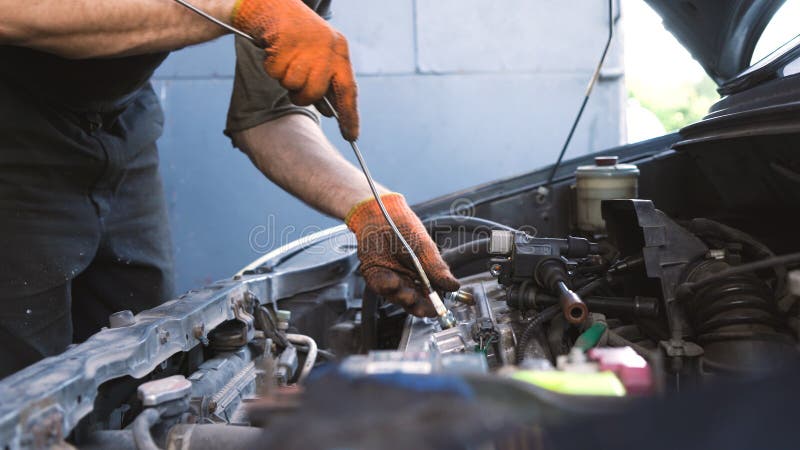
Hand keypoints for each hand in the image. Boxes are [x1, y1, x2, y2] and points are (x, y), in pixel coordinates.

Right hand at [232, 0, 358, 139]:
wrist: (270, 5)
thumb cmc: (296, 36)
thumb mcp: (316, 58)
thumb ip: (325, 83)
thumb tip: (333, 113)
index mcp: (340, 50)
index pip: (349, 89)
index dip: (349, 115)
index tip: (351, 136)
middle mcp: (327, 47)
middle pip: (316, 91)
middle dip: (302, 96)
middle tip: (294, 87)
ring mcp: (306, 44)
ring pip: (294, 84)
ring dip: (285, 79)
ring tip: (285, 60)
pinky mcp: (284, 41)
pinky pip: (276, 72)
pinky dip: (272, 67)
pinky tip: (275, 50)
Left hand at [346, 194, 459, 316]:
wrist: (382, 214)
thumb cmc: (404, 228)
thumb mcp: (425, 248)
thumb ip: (437, 268)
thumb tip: (454, 285)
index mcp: (423, 275)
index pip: (431, 295)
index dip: (434, 304)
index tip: (438, 309)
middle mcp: (407, 280)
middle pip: (413, 301)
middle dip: (418, 306)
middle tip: (423, 308)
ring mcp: (390, 279)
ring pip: (396, 296)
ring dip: (403, 297)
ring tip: (409, 294)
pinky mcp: (374, 275)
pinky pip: (380, 285)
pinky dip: (386, 285)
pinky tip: (393, 281)